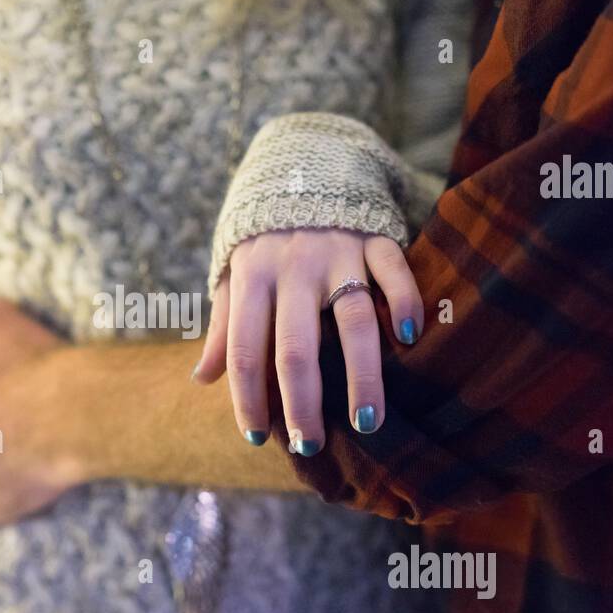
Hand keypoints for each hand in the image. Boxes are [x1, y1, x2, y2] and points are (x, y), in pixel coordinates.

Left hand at [192, 229, 422, 454]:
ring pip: (354, 320)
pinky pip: (394, 271)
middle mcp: (292, 268)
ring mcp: (337, 251)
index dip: (248, 399)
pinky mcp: (375, 236)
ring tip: (367, 422)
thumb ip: (224, 328)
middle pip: (297, 348)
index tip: (257, 438)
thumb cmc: (265, 241)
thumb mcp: (235, 276)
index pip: (244, 351)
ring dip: (362, 376)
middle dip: (302, 404)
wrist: (303, 165)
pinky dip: (406, 303)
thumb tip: (202, 379)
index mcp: (250, 279)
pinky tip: (410, 339)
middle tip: (309, 446)